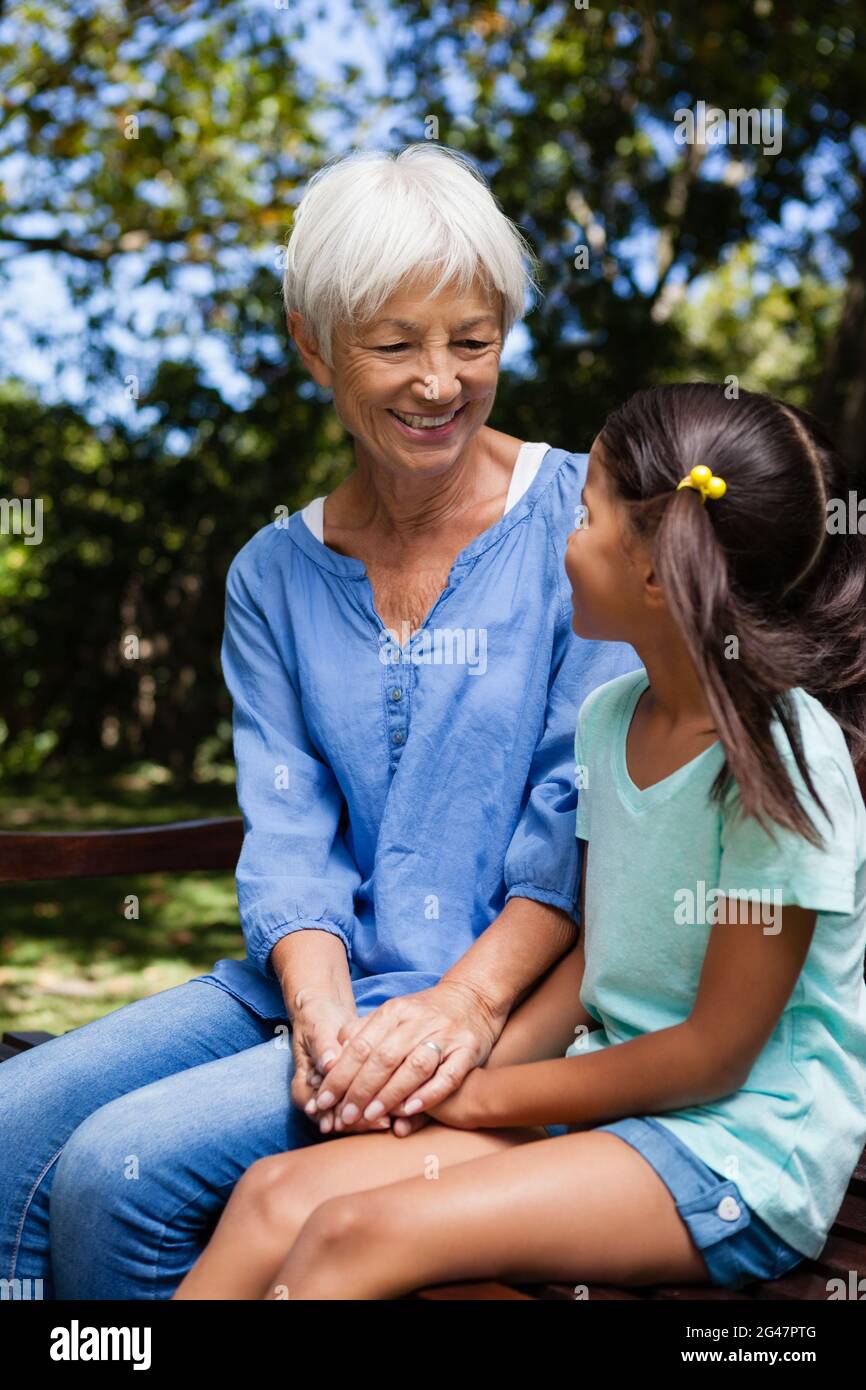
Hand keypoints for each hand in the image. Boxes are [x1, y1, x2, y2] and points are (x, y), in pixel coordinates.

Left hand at [306, 980, 501, 1134]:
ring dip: (390, 1094)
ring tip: (371, 1117)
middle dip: (360, 1090)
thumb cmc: (424, 1015)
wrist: (473, 998)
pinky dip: (428, 1094)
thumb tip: (331, 1060)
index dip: (340, 1075)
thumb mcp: (391, 1015)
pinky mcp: (468, 1050)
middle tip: (344, 1117)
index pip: (361, 1046)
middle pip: (383, 1058)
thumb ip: (362, 1034)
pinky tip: (410, 1110)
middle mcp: (418, 1021)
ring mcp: (445, 1035)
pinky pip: (448, 1076)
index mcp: (394, 1011)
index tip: (324, 1100)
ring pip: (413, 1067)